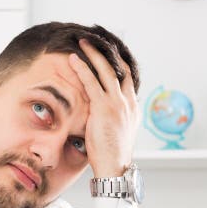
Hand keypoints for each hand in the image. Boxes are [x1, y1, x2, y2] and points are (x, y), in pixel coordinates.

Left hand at [68, 39, 138, 177]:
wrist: (114, 166)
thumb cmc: (111, 155)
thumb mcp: (115, 132)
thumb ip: (111, 117)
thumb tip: (99, 113)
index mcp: (133, 107)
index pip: (127, 77)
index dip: (118, 62)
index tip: (108, 51)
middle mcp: (128, 101)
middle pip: (119, 68)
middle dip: (106, 52)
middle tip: (95, 40)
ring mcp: (118, 103)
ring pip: (106, 70)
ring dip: (93, 54)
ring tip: (82, 42)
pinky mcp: (104, 108)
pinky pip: (92, 83)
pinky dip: (82, 69)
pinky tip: (73, 60)